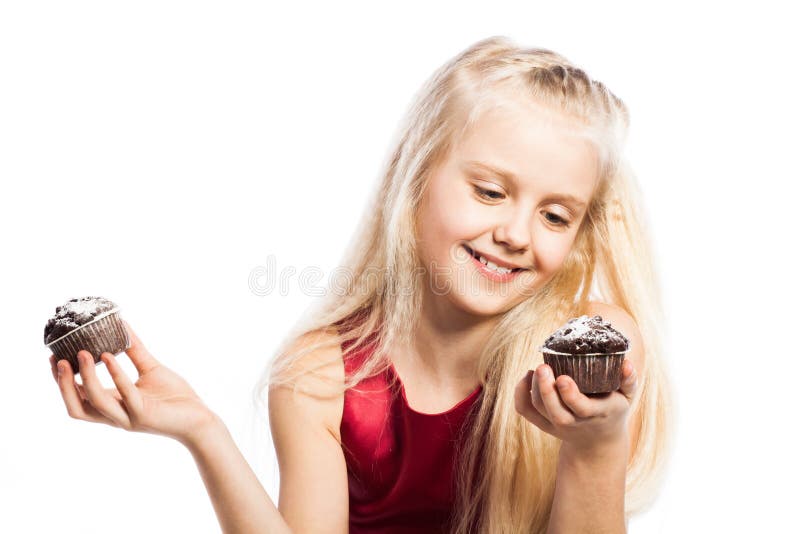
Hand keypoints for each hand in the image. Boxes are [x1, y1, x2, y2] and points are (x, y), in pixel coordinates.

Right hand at [50, 320, 219, 446]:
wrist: (200, 418)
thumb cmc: (175, 398)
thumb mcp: (150, 370)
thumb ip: (135, 351)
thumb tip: (123, 325)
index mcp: (113, 406)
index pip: (77, 398)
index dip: (61, 382)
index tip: (54, 358)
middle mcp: (115, 415)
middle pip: (77, 406)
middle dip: (64, 385)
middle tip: (59, 359)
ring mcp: (128, 417)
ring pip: (96, 402)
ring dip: (86, 378)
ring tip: (83, 353)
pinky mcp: (144, 415)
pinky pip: (126, 394)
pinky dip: (116, 375)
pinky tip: (110, 356)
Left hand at [514, 360, 636, 450]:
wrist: (598, 441)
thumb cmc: (613, 410)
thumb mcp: (626, 397)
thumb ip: (629, 380)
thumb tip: (627, 363)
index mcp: (597, 414)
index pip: (582, 408)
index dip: (570, 395)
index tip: (563, 377)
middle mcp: (575, 422)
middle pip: (556, 412)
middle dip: (546, 389)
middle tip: (543, 367)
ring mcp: (557, 425)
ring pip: (539, 409)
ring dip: (534, 387)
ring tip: (538, 368)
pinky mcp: (544, 423)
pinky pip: (525, 411)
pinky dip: (520, 394)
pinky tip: (527, 376)